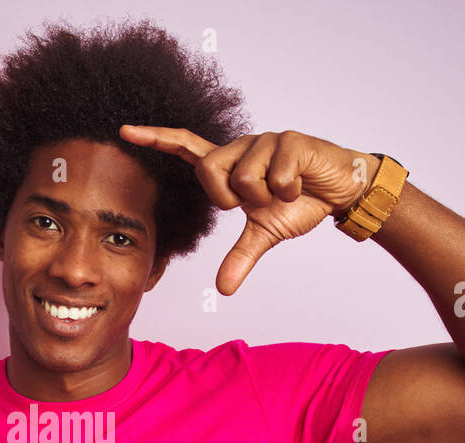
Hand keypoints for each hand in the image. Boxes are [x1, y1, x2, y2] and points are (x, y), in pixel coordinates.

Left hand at [119, 125, 378, 294]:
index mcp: (229, 165)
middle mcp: (240, 147)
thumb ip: (240, 257)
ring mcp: (264, 140)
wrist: (340, 191)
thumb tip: (223, 289)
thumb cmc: (298, 203)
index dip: (155, 139)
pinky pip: (275, 176)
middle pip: (209, 173)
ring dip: (266, 196)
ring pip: (244, 177)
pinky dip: (288, 190)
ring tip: (285, 190)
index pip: (184, 147)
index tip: (123, 131)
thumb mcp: (265, 234)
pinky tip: (301, 183)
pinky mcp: (289, 140)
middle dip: (231, 198)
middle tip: (259, 201)